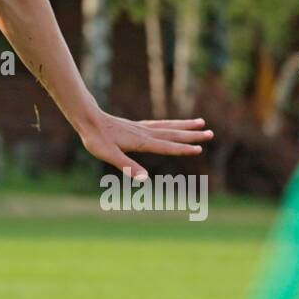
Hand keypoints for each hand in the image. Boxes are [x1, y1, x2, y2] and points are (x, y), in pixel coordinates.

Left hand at [77, 111, 212, 179]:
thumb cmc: (96, 138)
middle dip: (192, 134)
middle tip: (210, 133)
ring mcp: (141, 128)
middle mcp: (144, 133)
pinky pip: (159, 124)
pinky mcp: (136, 126)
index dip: (183, 149)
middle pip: (173, 134)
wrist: (87, 118)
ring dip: (185, 125)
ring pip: (168, 126)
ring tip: (201, 122)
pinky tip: (174, 124)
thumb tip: (145, 180)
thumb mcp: (109, 155)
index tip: (200, 148)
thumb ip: (127, 167)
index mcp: (141, 142)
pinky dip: (171, 124)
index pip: (167, 146)